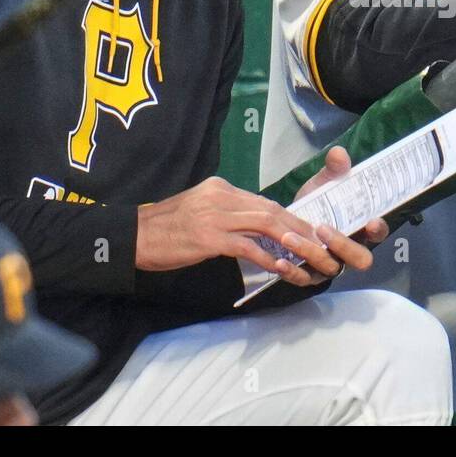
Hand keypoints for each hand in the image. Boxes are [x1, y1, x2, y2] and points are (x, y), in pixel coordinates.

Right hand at [133, 148, 384, 287]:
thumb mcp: (199, 210)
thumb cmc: (166, 229)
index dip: (290, 216)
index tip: (310, 230)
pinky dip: (267, 256)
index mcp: (221, 189)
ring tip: (312, 254)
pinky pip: (247, 246)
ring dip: (292, 240)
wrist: (132, 237)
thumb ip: (226, 213)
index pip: (264, 201)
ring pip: (265, 223)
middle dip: (300, 226)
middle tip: (323, 242)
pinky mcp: (209, 237)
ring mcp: (215, 215)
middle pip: (271, 209)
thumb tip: (252, 226)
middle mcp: (222, 196)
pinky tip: (282, 267)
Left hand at [290, 146, 387, 284]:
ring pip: (330, 268)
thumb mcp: (323, 185)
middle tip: (322, 228)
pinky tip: (279, 261)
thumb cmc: (315, 204)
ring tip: (289, 238)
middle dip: (343, 245)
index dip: (378, 230)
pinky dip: (292, 272)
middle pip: (360, 259)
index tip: (371, 222)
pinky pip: (305, 280)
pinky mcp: (309, 276)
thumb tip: (338, 154)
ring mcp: (330, 266)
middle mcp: (349, 251)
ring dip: (310, 254)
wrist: (286, 220)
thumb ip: (333, 171)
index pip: (378, 233)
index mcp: (360, 228)